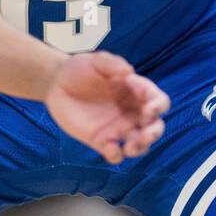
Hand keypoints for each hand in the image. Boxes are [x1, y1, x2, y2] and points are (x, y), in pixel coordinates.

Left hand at [44, 52, 169, 164]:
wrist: (57, 83)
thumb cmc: (80, 68)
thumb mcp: (95, 60)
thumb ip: (112, 63)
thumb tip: (129, 72)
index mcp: (136, 91)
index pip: (157, 100)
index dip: (158, 106)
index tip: (149, 110)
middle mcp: (132, 111)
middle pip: (154, 126)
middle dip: (154, 133)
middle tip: (145, 136)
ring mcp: (118, 128)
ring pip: (140, 144)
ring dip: (140, 148)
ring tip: (130, 148)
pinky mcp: (101, 140)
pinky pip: (115, 153)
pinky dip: (116, 155)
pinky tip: (109, 148)